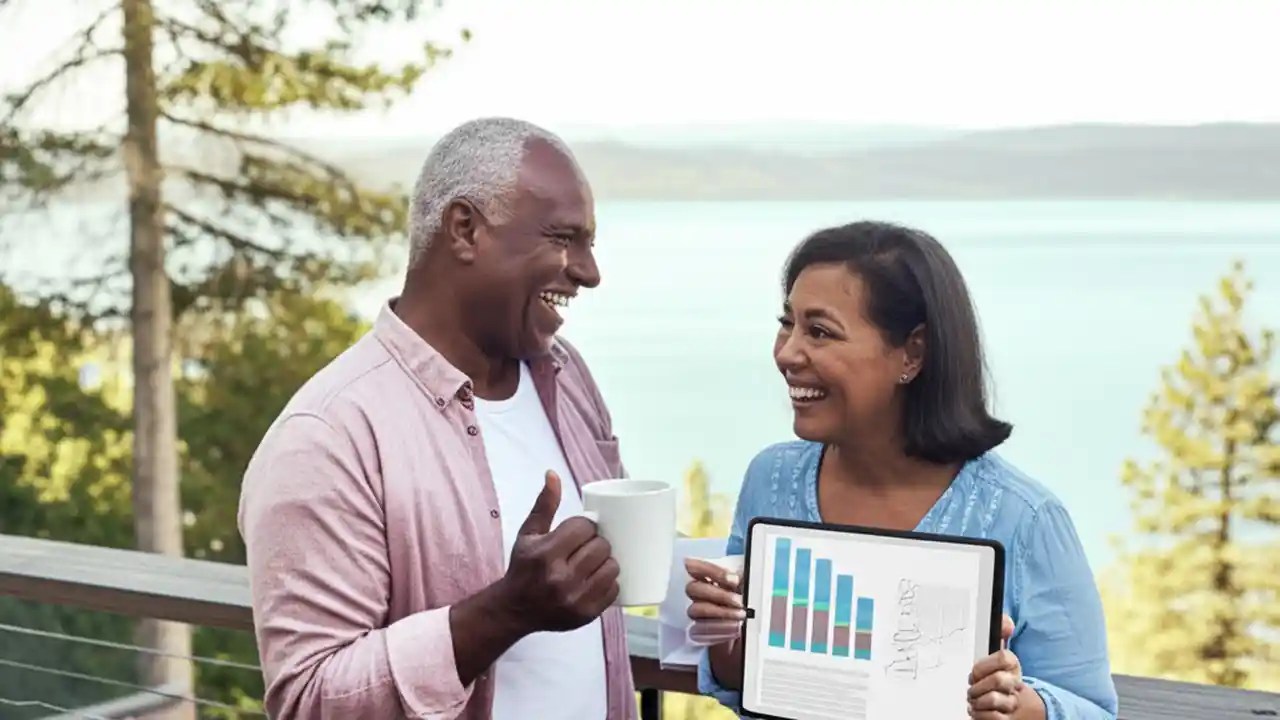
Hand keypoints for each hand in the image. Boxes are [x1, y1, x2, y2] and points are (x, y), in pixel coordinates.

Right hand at [497, 470, 618, 632]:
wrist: (514, 610)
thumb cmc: (523, 567)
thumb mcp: (528, 534)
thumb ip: (544, 505)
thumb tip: (553, 474)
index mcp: (545, 554)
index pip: (584, 528)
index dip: (586, 526)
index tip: (581, 531)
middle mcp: (560, 578)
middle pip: (600, 547)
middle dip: (598, 542)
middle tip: (589, 546)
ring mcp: (575, 599)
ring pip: (611, 568)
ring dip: (607, 561)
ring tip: (596, 561)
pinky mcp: (586, 615)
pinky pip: (613, 590)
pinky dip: (609, 582)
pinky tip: (598, 578)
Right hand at [685, 557, 746, 645]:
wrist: (750, 635)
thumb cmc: (747, 605)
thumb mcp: (748, 587)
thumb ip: (743, 577)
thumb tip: (744, 574)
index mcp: (706, 577)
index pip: (694, 566)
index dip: (712, 571)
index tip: (735, 580)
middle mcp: (696, 593)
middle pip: (693, 588)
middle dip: (719, 595)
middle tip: (740, 602)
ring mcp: (694, 613)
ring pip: (695, 610)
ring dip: (721, 612)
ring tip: (741, 616)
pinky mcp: (696, 633)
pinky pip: (699, 631)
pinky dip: (719, 630)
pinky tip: (735, 630)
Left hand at [968, 614, 1022, 718]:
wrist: (1016, 708)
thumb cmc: (999, 679)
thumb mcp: (998, 658)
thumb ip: (998, 635)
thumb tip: (1007, 622)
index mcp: (1013, 665)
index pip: (1003, 658)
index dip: (983, 666)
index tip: (976, 672)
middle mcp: (1016, 684)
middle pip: (998, 680)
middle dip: (978, 685)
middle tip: (972, 688)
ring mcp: (1013, 703)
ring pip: (993, 700)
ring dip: (977, 701)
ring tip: (975, 700)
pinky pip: (992, 717)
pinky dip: (980, 715)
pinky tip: (979, 711)